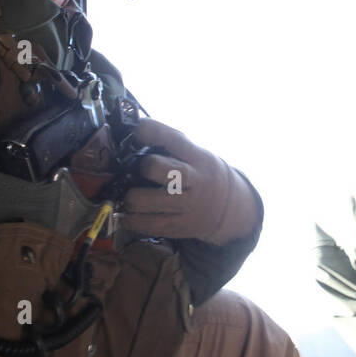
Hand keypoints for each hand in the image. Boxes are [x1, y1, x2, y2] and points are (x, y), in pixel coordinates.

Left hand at [116, 118, 259, 245]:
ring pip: (142, 201)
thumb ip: (169, 143)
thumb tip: (133, 131)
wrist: (228, 207)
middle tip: (137, 171)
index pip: (171, 138)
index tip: (136, 129)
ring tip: (130, 196)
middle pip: (155, 168)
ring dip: (129, 197)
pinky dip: (129, 220)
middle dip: (141, 167)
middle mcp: (193, 181)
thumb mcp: (195, 154)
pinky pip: (145, 225)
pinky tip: (126, 214)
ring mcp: (186, 206)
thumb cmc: (201, 174)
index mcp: (197, 158)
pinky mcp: (179, 227)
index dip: (148, 130)